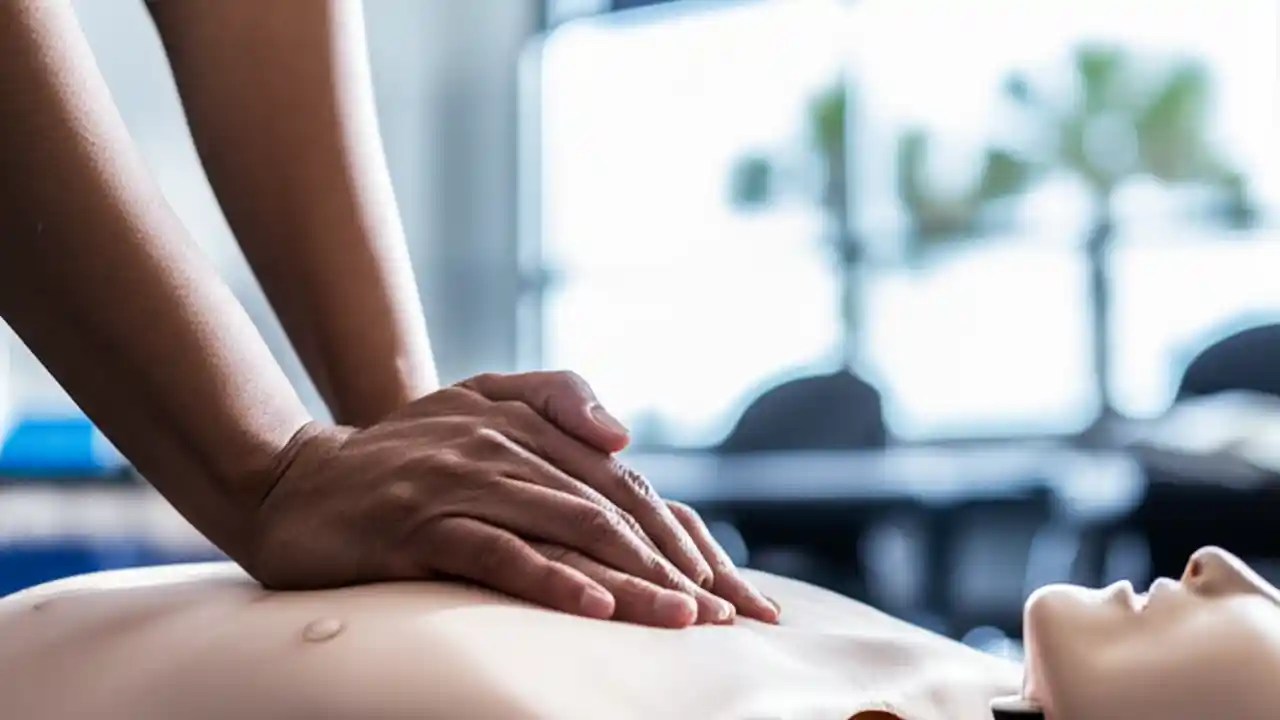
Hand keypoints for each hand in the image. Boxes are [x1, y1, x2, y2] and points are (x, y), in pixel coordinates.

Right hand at [248, 383, 739, 626]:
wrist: (297, 481)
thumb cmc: (402, 452)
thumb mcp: (476, 400)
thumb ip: (553, 398)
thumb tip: (623, 437)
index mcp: (526, 424)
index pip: (625, 483)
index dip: (682, 534)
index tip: (729, 588)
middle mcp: (502, 448)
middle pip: (610, 509)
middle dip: (675, 564)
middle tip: (726, 616)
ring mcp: (461, 485)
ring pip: (566, 530)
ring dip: (632, 578)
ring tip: (682, 618)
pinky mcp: (419, 527)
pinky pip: (496, 553)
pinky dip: (550, 579)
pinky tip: (595, 607)